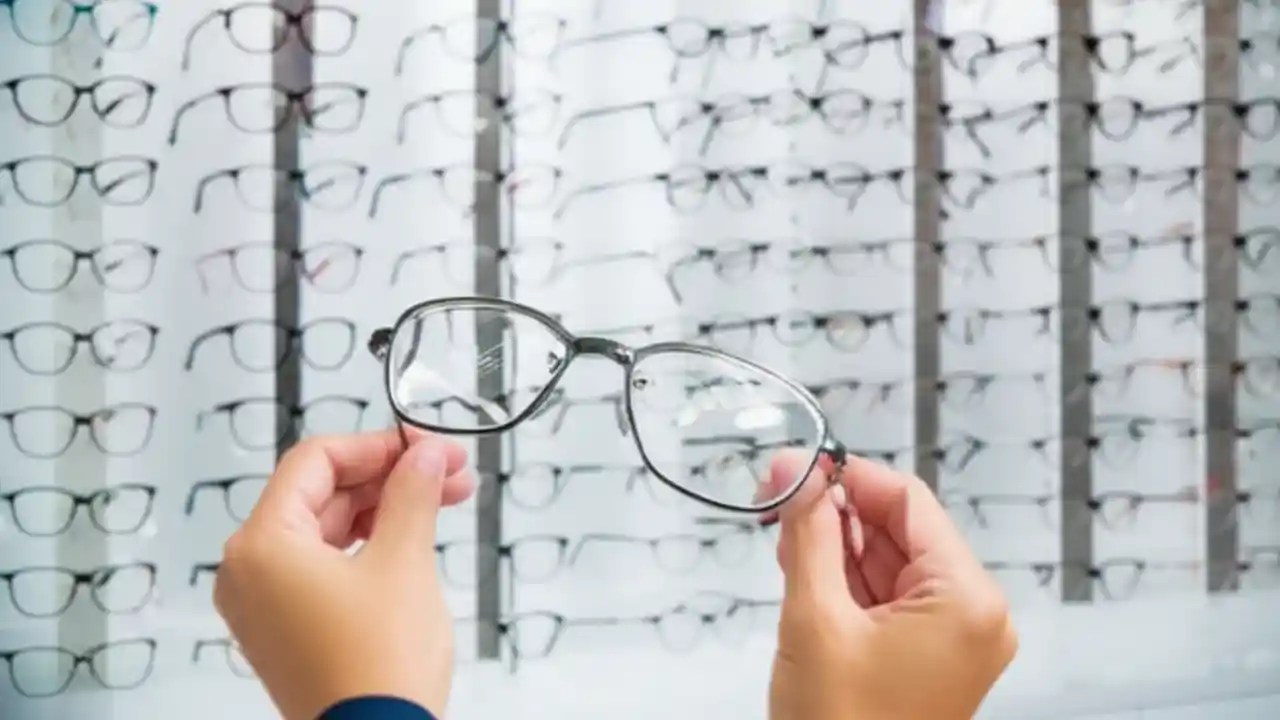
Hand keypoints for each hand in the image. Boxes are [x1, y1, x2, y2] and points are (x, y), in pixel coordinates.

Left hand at [212, 429, 474, 719]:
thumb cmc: (376, 671)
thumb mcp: (404, 561)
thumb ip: (412, 495)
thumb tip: (421, 458)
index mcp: (262, 545)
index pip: (315, 461)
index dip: (376, 445)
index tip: (423, 445)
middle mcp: (249, 571)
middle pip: (320, 493)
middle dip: (388, 477)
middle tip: (445, 470)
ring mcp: (265, 603)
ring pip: (326, 529)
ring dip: (384, 509)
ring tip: (442, 499)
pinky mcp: (287, 627)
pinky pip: (323, 565)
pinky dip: (367, 545)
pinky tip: (411, 535)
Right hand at [766, 451, 1017, 719]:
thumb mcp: (816, 616)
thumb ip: (810, 533)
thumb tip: (799, 472)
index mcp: (966, 600)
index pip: (910, 502)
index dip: (850, 476)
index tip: (798, 466)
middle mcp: (973, 615)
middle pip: (902, 530)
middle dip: (837, 510)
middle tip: (778, 495)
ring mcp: (952, 639)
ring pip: (890, 562)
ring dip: (837, 544)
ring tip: (783, 535)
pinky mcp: (927, 658)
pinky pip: (888, 598)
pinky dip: (846, 579)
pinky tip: (804, 565)